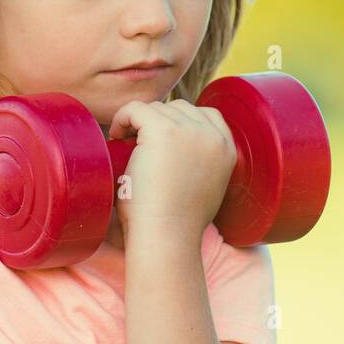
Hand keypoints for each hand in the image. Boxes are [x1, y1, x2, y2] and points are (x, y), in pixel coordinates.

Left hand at [105, 99, 236, 244]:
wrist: (167, 235)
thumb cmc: (178, 223)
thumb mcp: (205, 187)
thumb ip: (203, 163)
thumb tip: (179, 151)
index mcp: (227, 148)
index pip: (207, 115)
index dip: (179, 123)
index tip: (160, 142)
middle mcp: (212, 134)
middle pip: (180, 109)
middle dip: (158, 123)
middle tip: (138, 146)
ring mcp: (188, 129)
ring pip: (156, 109)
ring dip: (139, 123)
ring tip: (126, 144)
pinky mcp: (162, 130)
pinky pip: (136, 108)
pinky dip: (122, 118)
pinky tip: (116, 136)